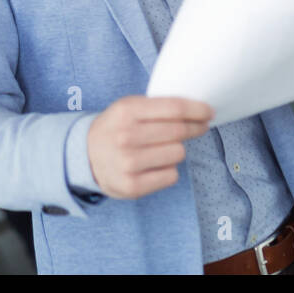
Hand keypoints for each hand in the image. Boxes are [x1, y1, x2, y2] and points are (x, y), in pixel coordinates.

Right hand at [87, 96, 213, 199]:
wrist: (84, 156)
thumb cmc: (115, 128)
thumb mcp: (128, 107)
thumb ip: (157, 106)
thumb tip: (196, 109)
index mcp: (127, 111)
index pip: (173, 108)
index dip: (197, 109)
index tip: (209, 112)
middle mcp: (126, 136)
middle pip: (179, 131)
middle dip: (195, 128)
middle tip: (199, 127)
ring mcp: (129, 162)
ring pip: (178, 153)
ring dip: (176, 149)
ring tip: (162, 148)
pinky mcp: (132, 185)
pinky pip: (171, 175)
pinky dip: (168, 169)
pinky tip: (155, 165)